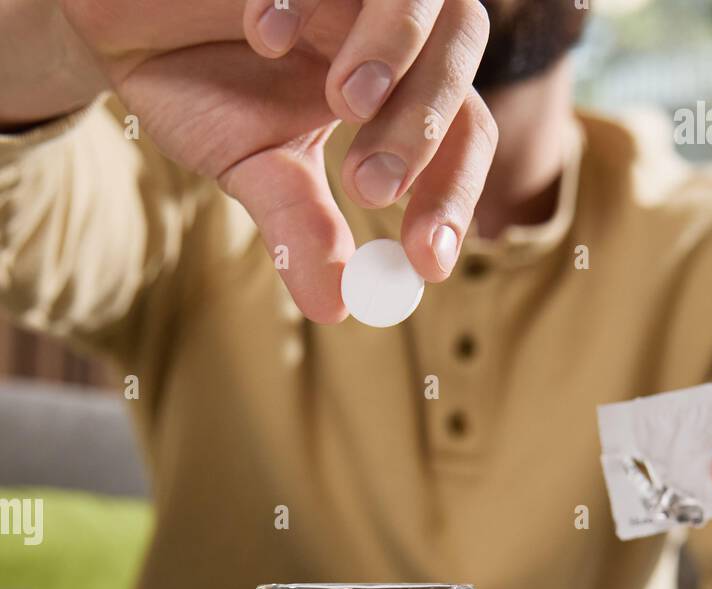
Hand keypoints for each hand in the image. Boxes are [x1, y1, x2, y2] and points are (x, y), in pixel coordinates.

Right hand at [58, 0, 495, 320]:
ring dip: (394, 48)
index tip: (424, 263)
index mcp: (400, 80)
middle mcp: (387, 17)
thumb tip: (335, 308)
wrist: (122, 20)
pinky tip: (262, 32)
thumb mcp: (255, 167)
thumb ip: (300, 227)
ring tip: (344, 102)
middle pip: (461, 44)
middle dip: (424, 124)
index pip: (462, 131)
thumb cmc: (203, 83)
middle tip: (371, 190)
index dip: (453, 195)